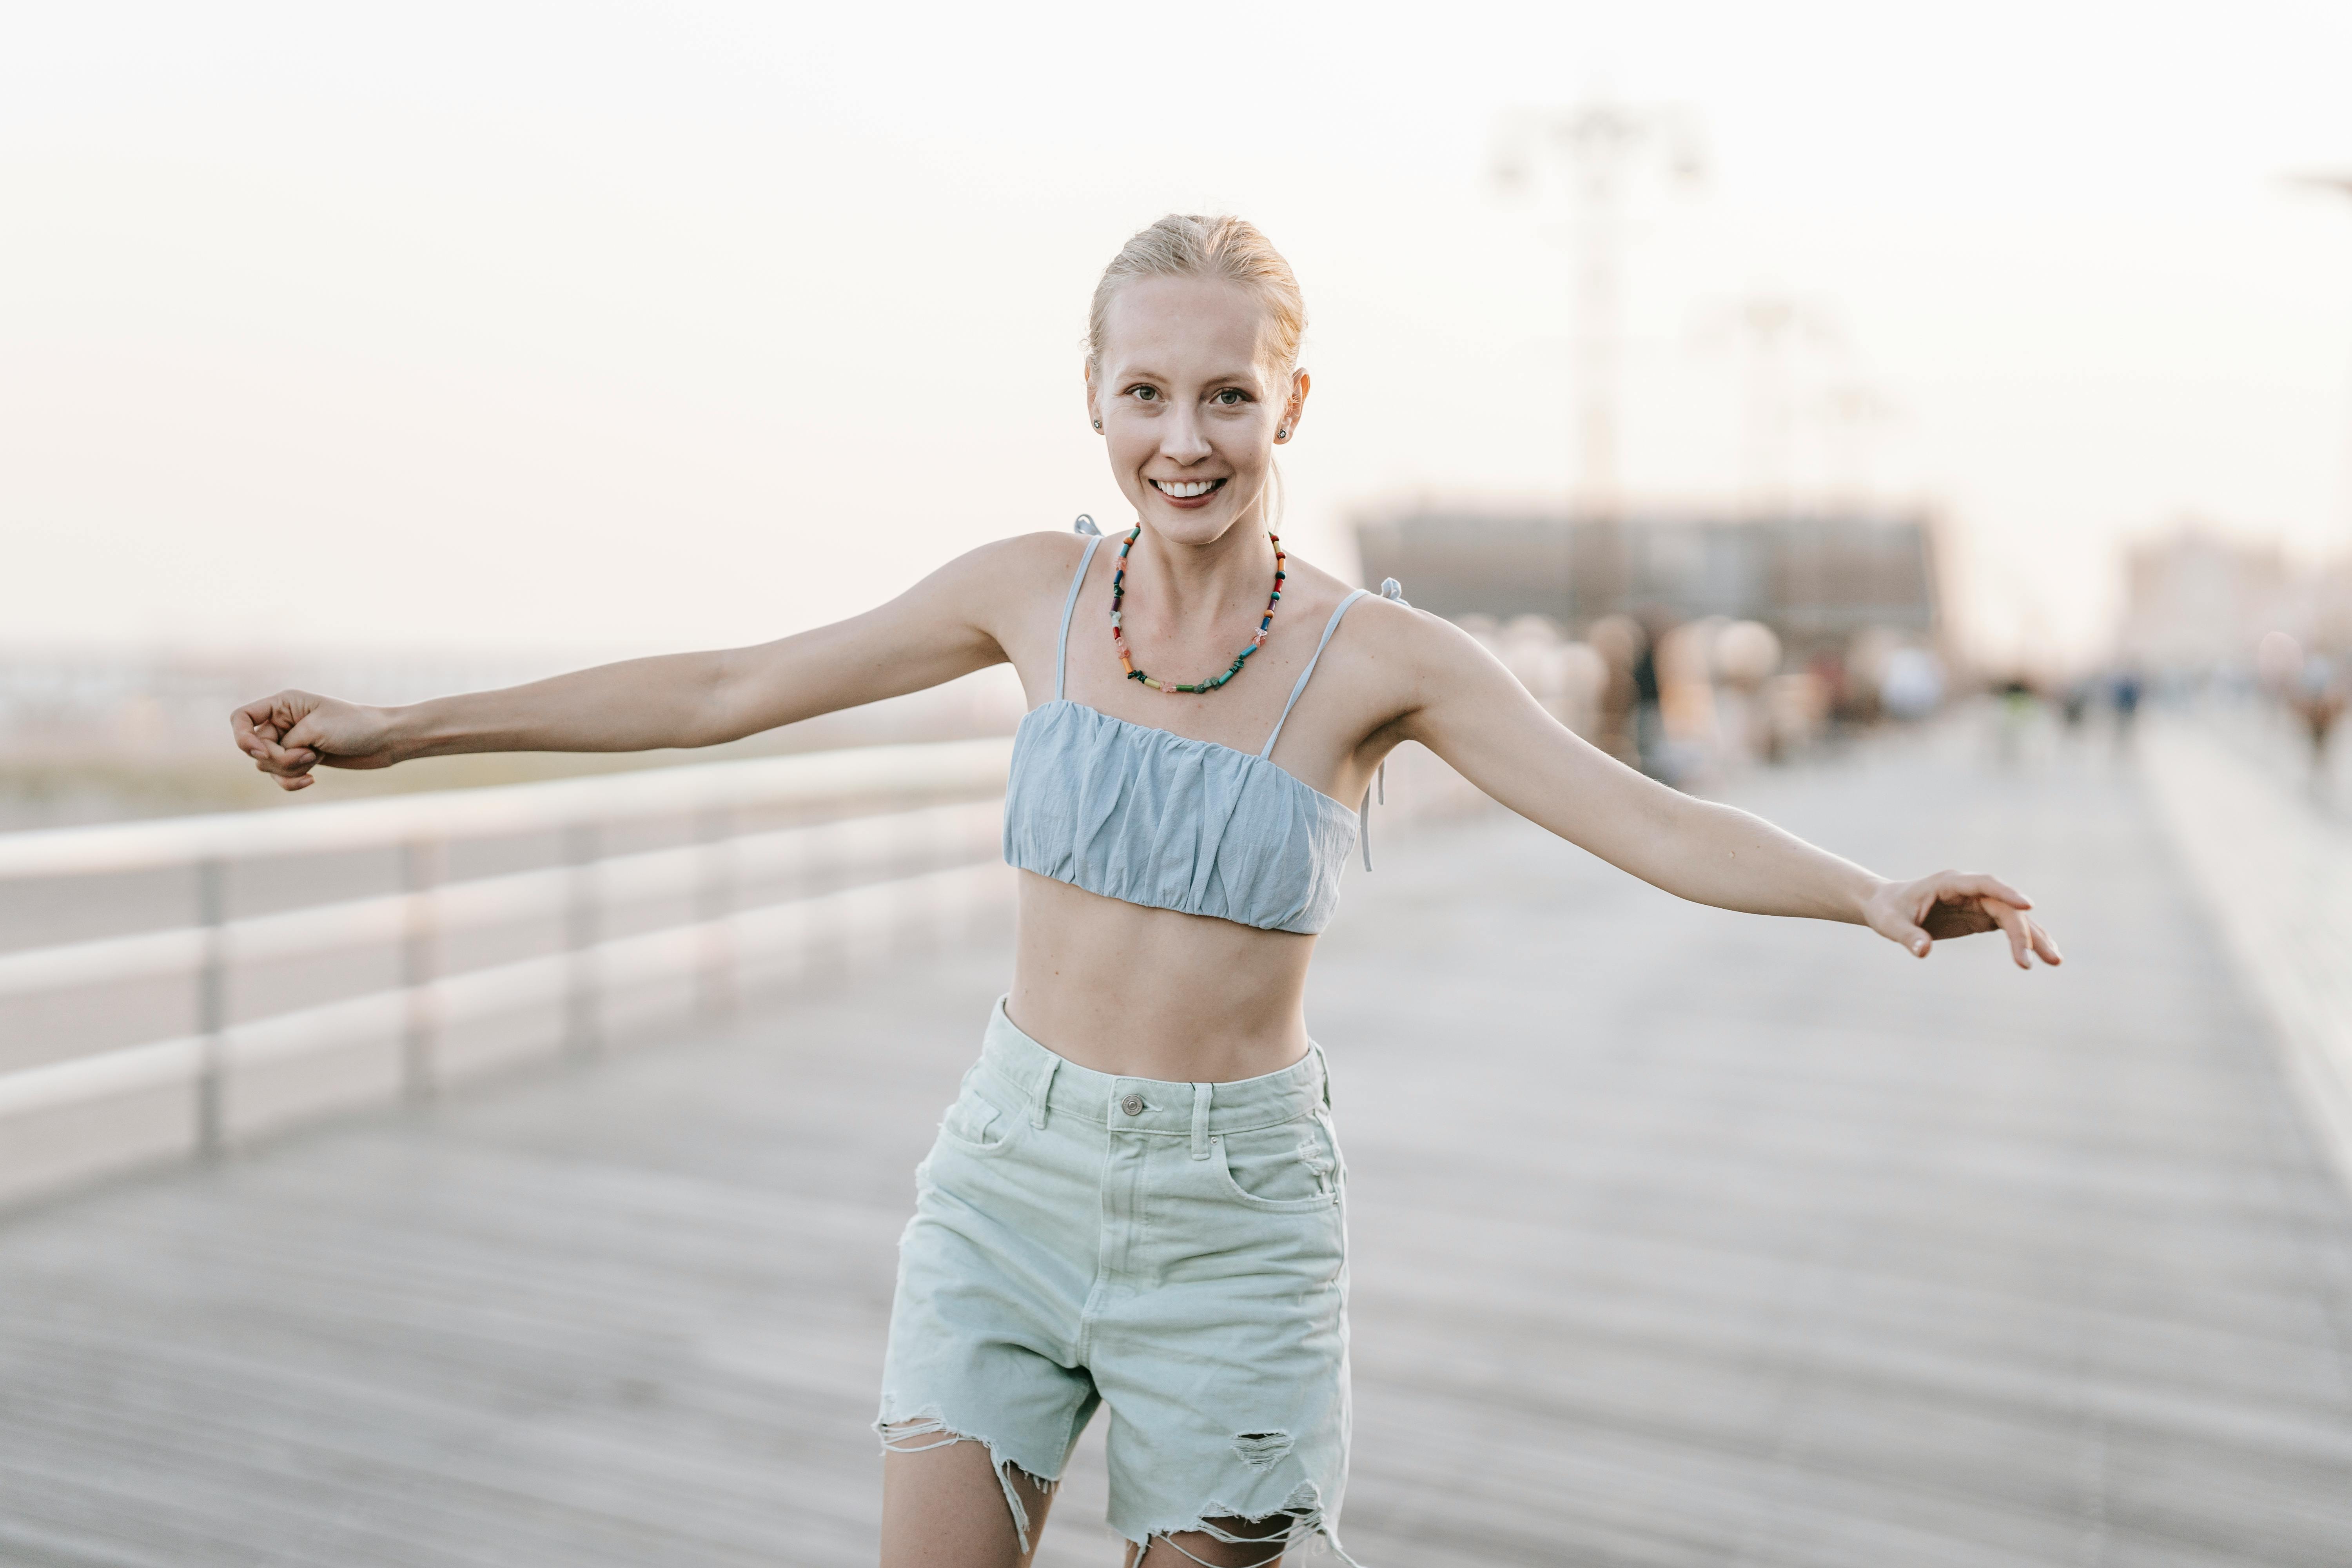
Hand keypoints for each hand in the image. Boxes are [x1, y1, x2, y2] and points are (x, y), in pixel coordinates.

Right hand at [230, 690, 398, 791]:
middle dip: (279, 758)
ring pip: (267, 766)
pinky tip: (312, 780)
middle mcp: (282, 722)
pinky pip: (282, 777)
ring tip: (316, 760)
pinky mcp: (302, 760)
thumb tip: (264, 759)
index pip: (241, 718)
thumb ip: (284, 743)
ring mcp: (291, 742)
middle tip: (309, 754)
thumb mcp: (315, 729)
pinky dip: (292, 781)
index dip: (242, 737)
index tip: (260, 751)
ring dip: (289, 769)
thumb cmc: (355, 726)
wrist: (386, 740)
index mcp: (282, 704)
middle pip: (255, 748)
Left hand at [1862, 870, 2061, 968]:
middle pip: (2005, 906)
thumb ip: (1908, 937)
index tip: (2029, 906)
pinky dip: (2025, 940)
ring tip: (2055, 961)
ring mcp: (1979, 902)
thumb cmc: (1887, 911)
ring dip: (2034, 937)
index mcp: (1950, 883)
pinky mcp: (1981, 916)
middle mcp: (1969, 890)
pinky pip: (2009, 926)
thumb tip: (1923, 951)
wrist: (1885, 905)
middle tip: (2037, 960)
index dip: (2007, 893)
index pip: (1985, 884)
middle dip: (2023, 931)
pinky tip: (2044, 955)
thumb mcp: (1890, 925)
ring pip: (2014, 917)